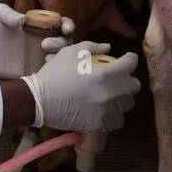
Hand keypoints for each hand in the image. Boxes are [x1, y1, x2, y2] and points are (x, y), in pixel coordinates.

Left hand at [0, 4, 72, 78]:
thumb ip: (9, 13)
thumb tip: (23, 19)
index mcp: (38, 25)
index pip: (60, 23)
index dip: (68, 25)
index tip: (65, 28)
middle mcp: (42, 40)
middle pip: (65, 42)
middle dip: (62, 43)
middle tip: (45, 44)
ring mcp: (37, 56)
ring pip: (60, 58)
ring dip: (60, 58)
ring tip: (47, 58)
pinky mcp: (31, 70)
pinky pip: (47, 74)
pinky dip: (51, 73)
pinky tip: (44, 71)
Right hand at [21, 42, 140, 131]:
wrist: (38, 100)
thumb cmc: (54, 74)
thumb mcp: (70, 53)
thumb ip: (91, 47)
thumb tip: (107, 47)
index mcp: (106, 74)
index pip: (131, 64)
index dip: (129, 59)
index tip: (126, 59)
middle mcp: (111, 93)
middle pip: (133, 86)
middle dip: (127, 79)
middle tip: (116, 77)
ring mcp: (107, 111)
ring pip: (127, 103)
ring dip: (121, 96)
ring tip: (109, 94)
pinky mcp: (101, 124)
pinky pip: (117, 119)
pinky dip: (114, 114)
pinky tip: (104, 109)